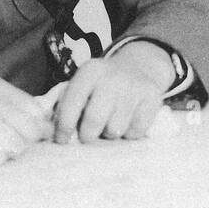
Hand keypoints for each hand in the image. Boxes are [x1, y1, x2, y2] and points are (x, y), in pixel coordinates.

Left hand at [53, 43, 172, 143]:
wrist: (138, 68)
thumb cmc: (101, 85)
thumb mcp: (84, 84)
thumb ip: (68, 105)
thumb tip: (56, 133)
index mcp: (90, 71)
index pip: (73, 102)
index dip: (64, 125)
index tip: (61, 139)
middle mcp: (113, 77)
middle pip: (94, 119)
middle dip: (87, 135)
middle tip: (87, 136)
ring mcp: (134, 87)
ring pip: (115, 130)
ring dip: (109, 133)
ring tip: (110, 122)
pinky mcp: (153, 99)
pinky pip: (135, 132)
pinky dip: (129, 133)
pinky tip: (127, 120)